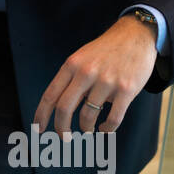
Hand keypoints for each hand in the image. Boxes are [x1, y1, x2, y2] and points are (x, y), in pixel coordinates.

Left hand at [34, 15, 157, 135]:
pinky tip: (104, 128)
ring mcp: (107, 81)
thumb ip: (71, 80)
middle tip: (64, 138)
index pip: (50, 94)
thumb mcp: (82, 58)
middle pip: (64, 108)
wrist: (135, 36)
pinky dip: (107, 129)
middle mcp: (86, 73)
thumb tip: (60, 110)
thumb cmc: (105, 51)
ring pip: (88, 116)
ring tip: (88, 129)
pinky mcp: (126, 89)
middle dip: (61, 128)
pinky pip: (113, 119)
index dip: (41, 115)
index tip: (37, 129)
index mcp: (72, 65)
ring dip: (86, 128)